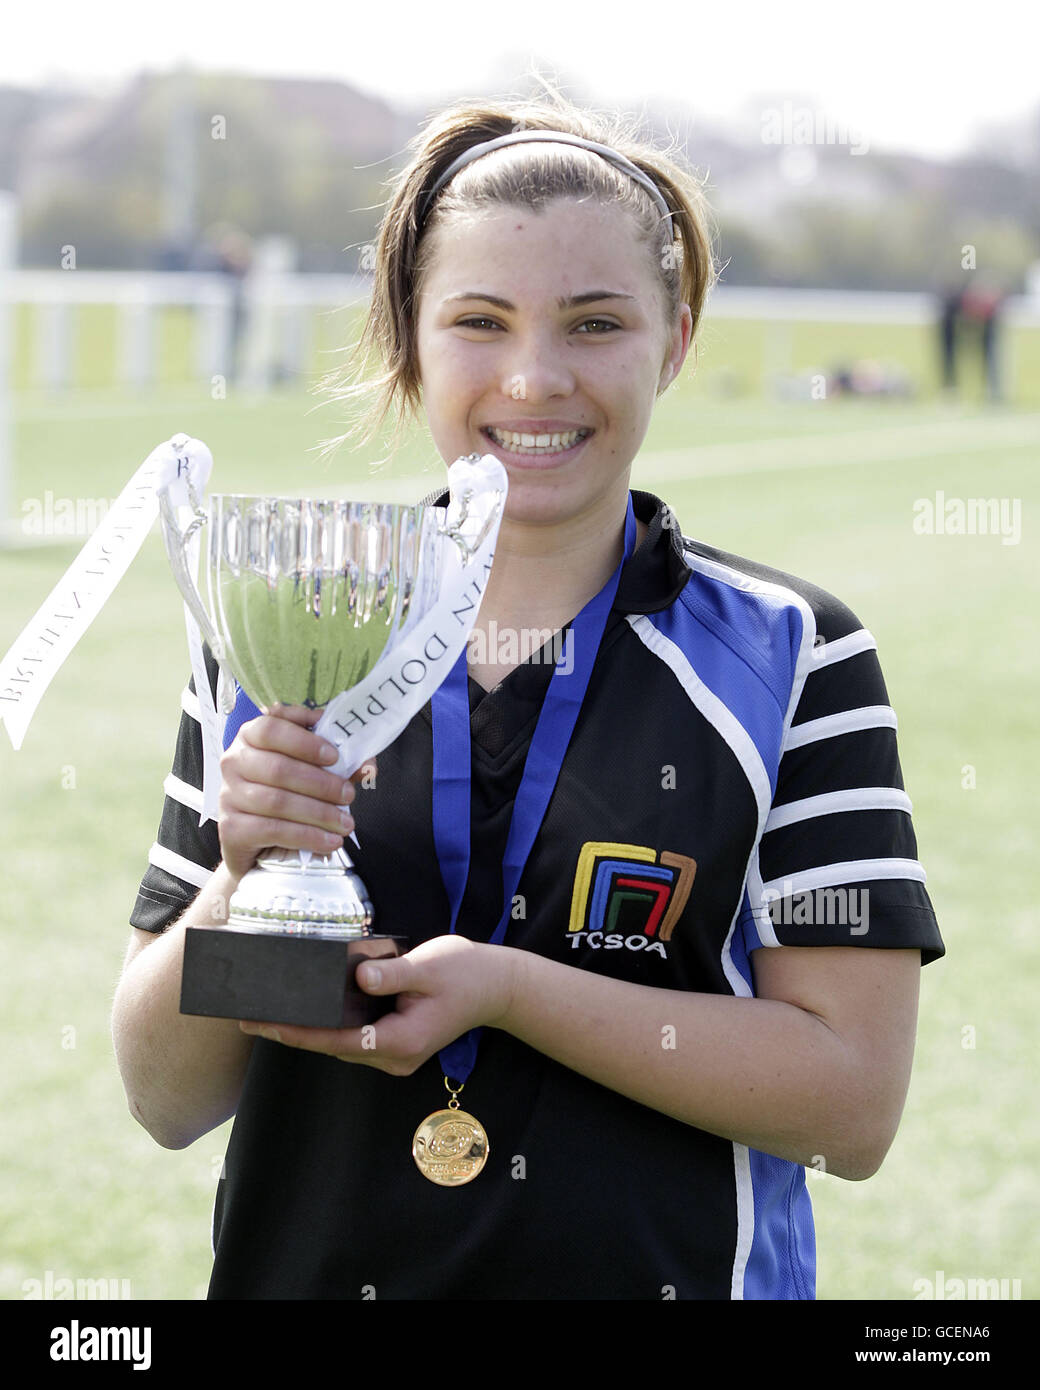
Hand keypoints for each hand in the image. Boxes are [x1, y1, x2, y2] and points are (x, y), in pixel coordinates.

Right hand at [217, 702, 375, 881]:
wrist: (258, 843)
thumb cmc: (286, 796)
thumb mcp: (310, 771)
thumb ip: (336, 762)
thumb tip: (367, 763)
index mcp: (251, 736)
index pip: (271, 728)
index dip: (304, 742)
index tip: (334, 756)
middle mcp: (234, 762)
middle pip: (278, 768)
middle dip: (321, 783)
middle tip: (349, 795)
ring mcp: (228, 795)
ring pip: (277, 801)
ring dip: (319, 813)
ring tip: (345, 823)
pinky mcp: (231, 828)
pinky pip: (272, 830)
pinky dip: (306, 836)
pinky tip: (329, 841)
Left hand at [238, 935, 520, 1075]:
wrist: (497, 987)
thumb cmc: (465, 974)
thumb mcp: (429, 967)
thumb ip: (393, 974)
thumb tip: (358, 976)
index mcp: (398, 1042)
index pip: (334, 1040)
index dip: (295, 1031)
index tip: (261, 1022)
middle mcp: (392, 1056)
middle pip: (330, 1046)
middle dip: (290, 1030)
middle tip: (247, 1014)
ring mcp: (393, 1054)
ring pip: (338, 1043)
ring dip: (306, 1028)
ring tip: (267, 1010)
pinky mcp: (393, 1042)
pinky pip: (352, 1036)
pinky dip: (327, 1023)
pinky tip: (307, 1007)